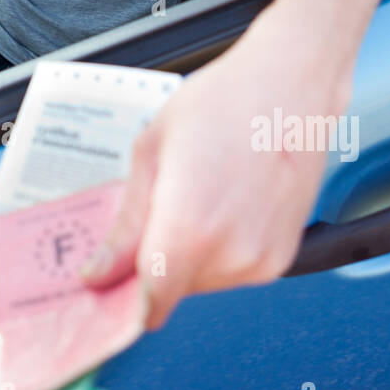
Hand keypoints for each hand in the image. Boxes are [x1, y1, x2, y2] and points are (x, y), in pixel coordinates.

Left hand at [79, 2, 349, 329]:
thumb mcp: (151, 153)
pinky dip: (221, 247)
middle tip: (161, 204)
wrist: (290, 84)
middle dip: (156, 260)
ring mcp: (263, 260)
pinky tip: (224, 199)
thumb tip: (99, 273)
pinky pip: (235, 269)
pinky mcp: (284, 255)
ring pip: (204, 281)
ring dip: (189, 253)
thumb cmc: (223, 103)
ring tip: (200, 192)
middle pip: (173, 289)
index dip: (125, 297)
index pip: (148, 305)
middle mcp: (231, 256)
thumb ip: (126, 225)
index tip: (111, 282)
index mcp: (189, 232)